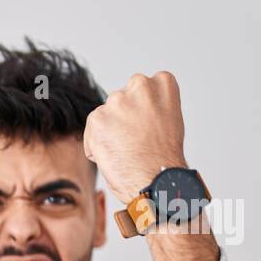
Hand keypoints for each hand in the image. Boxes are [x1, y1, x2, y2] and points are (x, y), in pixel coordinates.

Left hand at [82, 71, 185, 203]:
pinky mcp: (97, 118)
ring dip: (109, 131)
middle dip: (123, 118)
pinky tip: (113, 156)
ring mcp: (117, 101)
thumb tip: (132, 108)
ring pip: (106, 114)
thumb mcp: (169, 118)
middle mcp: (139, 85)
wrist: (156, 178)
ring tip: (126, 150)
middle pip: (121, 99)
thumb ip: (151, 105)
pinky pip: (91, 130)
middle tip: (135, 141)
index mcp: (162, 82)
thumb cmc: (165, 156)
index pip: (142, 89)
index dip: (142, 111)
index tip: (147, 126)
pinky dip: (96, 144)